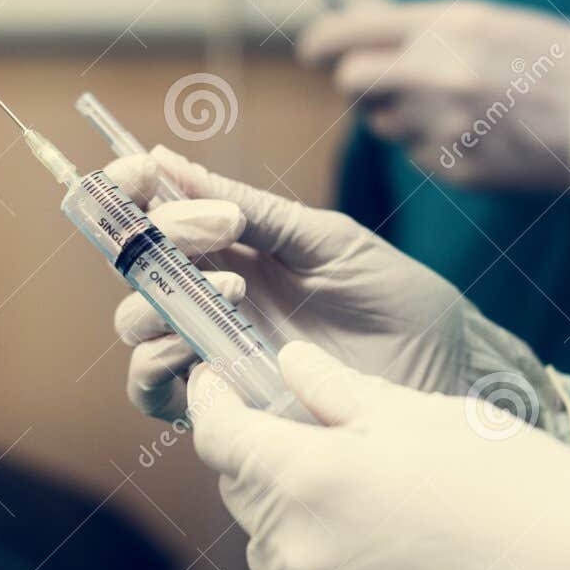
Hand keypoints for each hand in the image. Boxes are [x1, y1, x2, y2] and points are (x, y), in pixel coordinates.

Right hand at [106, 146, 569, 436]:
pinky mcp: (217, 404)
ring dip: (158, 299)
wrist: (442, 377)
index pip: (160, 212)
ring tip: (230, 287)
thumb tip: (169, 165)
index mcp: (236, 246)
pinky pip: (149, 390)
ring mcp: (210, 349)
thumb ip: (254, 211)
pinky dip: (153, 365)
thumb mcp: (329, 240)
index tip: (128, 171)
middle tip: (200, 229)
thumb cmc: (397, 303)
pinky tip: (193, 348)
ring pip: (135, 324)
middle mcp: (213, 296)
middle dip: (145, 241)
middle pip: (136, 266)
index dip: (132, 190)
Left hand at [190, 344, 569, 569]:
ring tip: (379, 508)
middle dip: (270, 462)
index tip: (217, 380)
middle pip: (249, 497)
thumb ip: (336, 389)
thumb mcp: (425, 415)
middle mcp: (297, 555)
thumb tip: (287, 363)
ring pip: (283, 557)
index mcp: (305, 480)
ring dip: (305, 526)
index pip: (219, 436)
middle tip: (318, 437)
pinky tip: (399, 568)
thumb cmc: (521, 488)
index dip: (214, 400)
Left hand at [298, 0, 569, 204]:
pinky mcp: (457, 169)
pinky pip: (419, 155)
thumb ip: (422, 28)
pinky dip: (436, 145)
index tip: (312, 48)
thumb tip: (355, 35)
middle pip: (352, 82)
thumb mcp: (490, 21)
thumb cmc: (555, 57)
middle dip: (359, 81)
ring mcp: (446, 126)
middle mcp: (438, 75)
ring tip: (457, 103)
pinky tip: (480, 133)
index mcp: (448, 27)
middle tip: (382, 79)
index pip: (351, 34)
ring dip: (401, 114)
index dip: (323, 42)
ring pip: (384, 124)